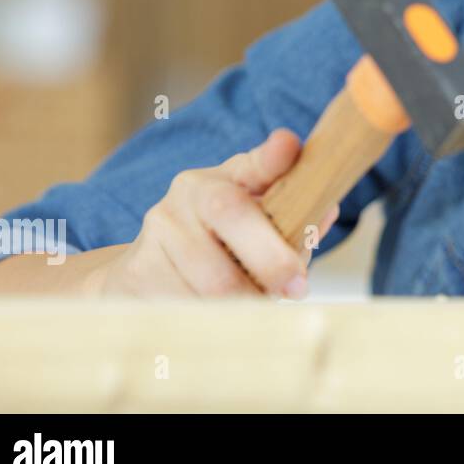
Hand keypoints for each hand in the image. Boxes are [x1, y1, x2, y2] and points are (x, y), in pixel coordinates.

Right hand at [95, 128, 340, 298]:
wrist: (144, 271)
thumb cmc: (216, 245)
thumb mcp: (251, 223)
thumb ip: (291, 216)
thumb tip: (327, 208)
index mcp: (224, 178)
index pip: (254, 162)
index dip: (273, 155)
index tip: (288, 145)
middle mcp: (187, 194)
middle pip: (230, 215)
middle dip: (271, 258)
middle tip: (297, 287)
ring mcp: (158, 230)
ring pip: (211, 277)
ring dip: (245, 301)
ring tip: (256, 305)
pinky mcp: (137, 271)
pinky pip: (187, 305)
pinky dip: (214, 318)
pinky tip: (218, 315)